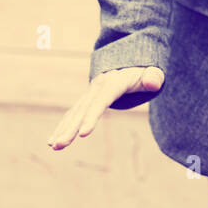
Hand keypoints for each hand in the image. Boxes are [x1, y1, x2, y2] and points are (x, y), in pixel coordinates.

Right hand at [46, 65, 163, 150]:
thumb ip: (154, 77)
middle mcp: (98, 87)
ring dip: (63, 129)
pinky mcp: (87, 100)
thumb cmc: (143, 71)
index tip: (83, 134)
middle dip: (70, 128)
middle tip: (59, 145)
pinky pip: (73, 114)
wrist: (130, 60)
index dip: (92, 117)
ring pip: (75, 112)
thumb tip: (153, 83)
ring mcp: (91, 93)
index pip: (102, 102)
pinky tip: (53, 141)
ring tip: (53, 146)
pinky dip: (63, 126)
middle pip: (83, 110)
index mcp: (114, 82)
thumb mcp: (152, 72)